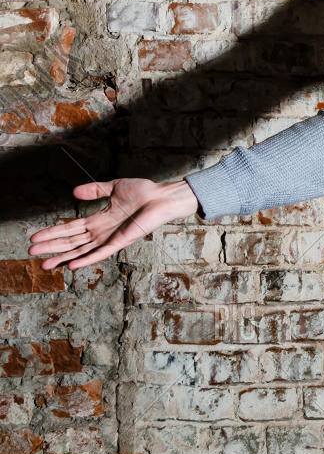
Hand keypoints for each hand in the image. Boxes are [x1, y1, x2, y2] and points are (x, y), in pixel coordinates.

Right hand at [28, 178, 200, 271]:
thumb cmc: (143, 192)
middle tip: (31, 252)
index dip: (53, 233)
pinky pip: (101, 253)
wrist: (162, 197)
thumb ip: (95, 190)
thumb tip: (73, 192)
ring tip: (44, 263)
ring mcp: (111, 238)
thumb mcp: (114, 187)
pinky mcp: (122, 242)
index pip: (71, 229)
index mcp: (100, 220)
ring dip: (63, 257)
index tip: (35, 237)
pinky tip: (72, 266)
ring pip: (81, 250)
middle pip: (72, 242)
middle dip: (51, 247)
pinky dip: (87, 260)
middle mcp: (103, 232)